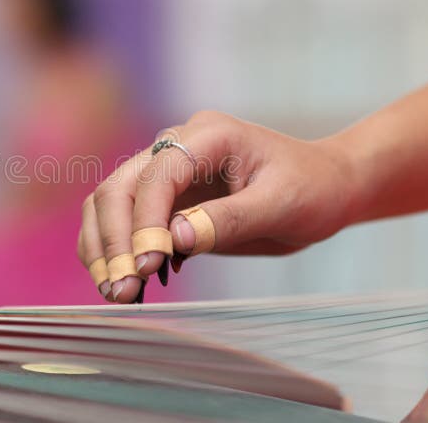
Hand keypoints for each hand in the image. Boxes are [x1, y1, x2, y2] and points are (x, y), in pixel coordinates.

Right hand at [77, 110, 357, 302]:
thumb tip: (173, 240)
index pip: (156, 175)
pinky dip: (115, 251)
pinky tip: (124, 282)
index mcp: (208, 135)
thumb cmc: (311, 188)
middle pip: (118, 187)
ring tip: (117, 292)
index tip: (147, 267)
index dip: (144, 222)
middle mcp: (177, 146)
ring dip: (105, 248)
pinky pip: (124, 221)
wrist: (323, 187)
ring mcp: (167, 172)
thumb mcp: (281, 204)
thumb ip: (228, 220)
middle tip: (122, 288)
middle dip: (113, 240)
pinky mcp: (164, 200)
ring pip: (110, 203)